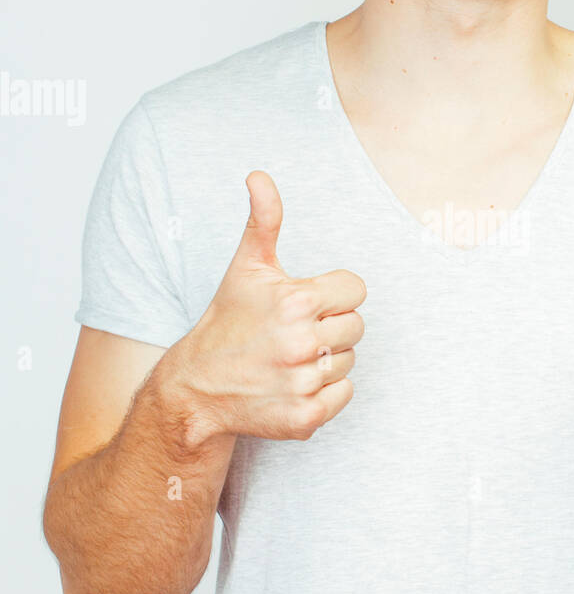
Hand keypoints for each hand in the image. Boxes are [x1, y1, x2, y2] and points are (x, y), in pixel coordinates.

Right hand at [169, 171, 365, 441]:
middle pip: (357, 326)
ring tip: (289, 357)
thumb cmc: (227, 322)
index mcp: (296, 302)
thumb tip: (259, 175)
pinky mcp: (306, 418)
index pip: (356, 289)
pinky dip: (326, 391)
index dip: (333, 293)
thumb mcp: (246, 267)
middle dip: (331, 326)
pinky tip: (294, 382)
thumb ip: (263, 219)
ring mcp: (303, 383)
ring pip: (350, 361)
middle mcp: (302, 344)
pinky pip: (345, 394)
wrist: (196, 390)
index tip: (304, 303)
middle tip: (295, 332)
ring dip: (327, 359)